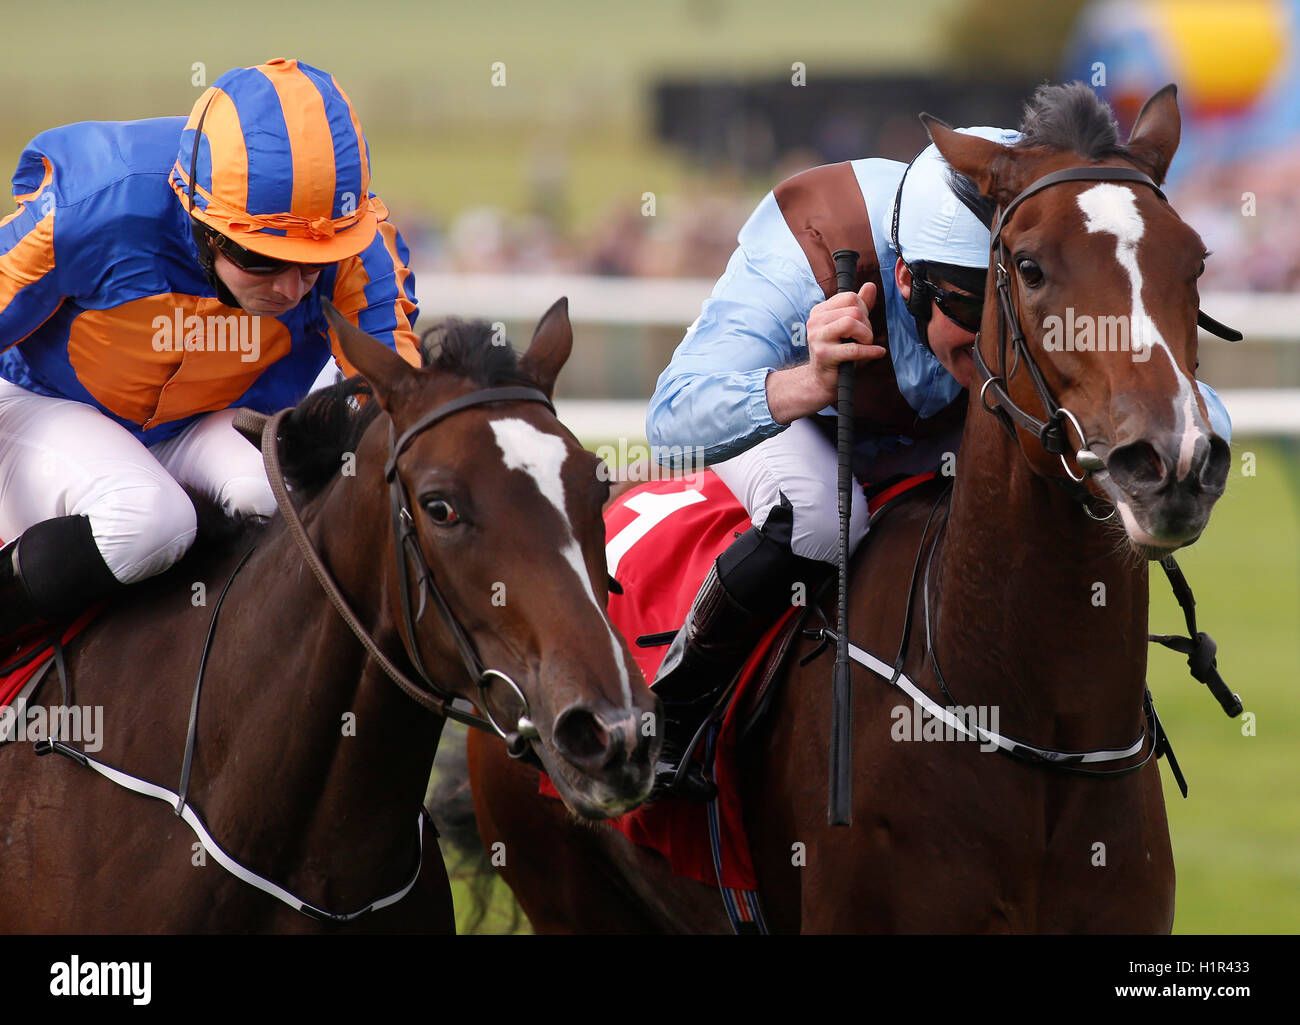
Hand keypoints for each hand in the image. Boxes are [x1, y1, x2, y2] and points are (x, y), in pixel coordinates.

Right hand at [766, 282, 886, 423]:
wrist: (821, 381)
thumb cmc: (838, 353)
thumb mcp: (850, 328)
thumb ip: (860, 306)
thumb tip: (870, 285)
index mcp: (819, 311)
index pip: (850, 297)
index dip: (863, 310)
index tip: (862, 326)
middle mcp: (815, 321)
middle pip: (854, 310)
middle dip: (867, 325)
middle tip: (864, 339)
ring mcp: (817, 337)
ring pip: (852, 322)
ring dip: (866, 336)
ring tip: (865, 345)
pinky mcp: (824, 354)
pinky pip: (854, 348)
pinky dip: (871, 351)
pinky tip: (878, 353)